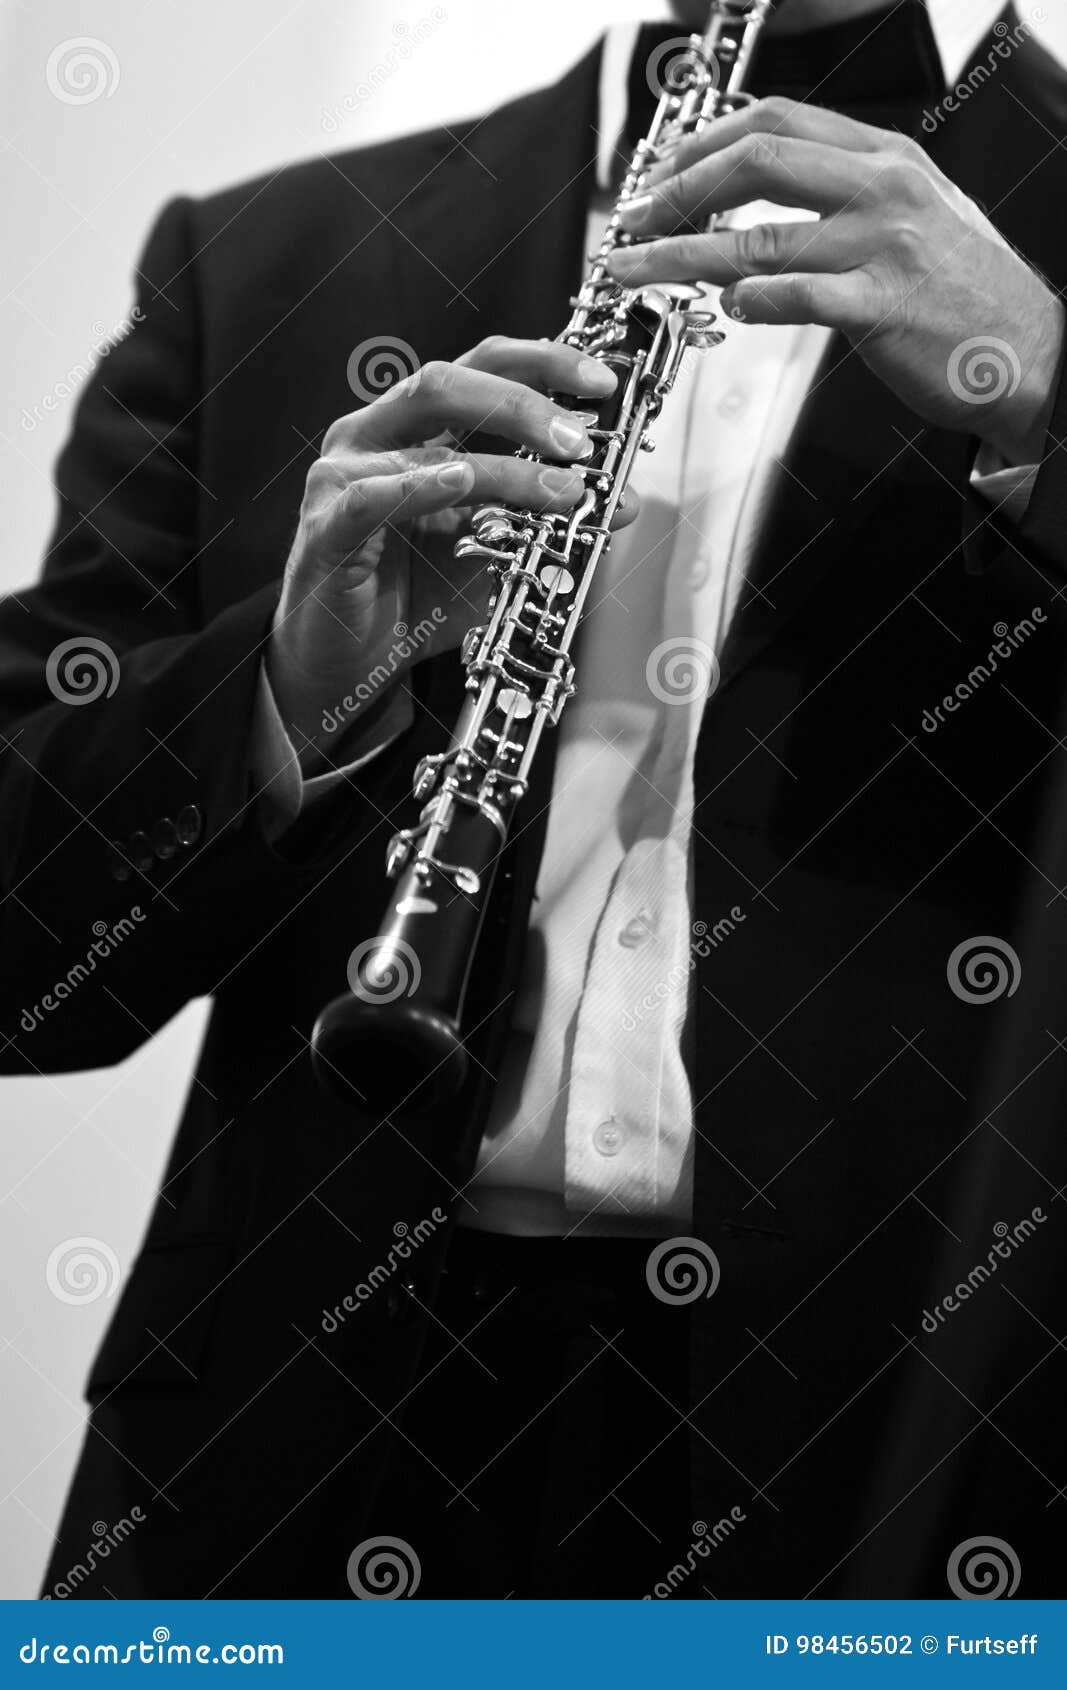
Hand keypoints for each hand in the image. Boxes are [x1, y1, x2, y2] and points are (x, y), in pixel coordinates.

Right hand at [268, 337, 625, 763]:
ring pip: (426, 444)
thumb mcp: (495, 551)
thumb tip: (622, 500)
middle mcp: (373, 436)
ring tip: (563, 493)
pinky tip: (463, 485)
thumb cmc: (411, 598)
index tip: (603, 384)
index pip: (479, 366)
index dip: (542, 363)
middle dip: (525, 403)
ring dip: (506, 467)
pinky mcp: (327, 527)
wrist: (346, 667)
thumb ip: (546, 519)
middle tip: (582, 442)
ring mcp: (342, 477)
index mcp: (413, 427)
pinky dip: (423, 487)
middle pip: (447, 382)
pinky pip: (376, 497)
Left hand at [607, 98, 1064, 465]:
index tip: (659, 172)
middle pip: (757, 160)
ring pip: (757, 237)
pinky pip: (794, 296)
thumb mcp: (913, 216)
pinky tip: (727, 308)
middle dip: (678, 188)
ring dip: (681, 255)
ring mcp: (882, 246)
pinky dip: (749, 301)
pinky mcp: (881, 308)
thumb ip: (842, 199)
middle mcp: (883, 188)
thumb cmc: (964, 295)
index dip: (702, 142)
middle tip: (633, 219)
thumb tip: (758, 204)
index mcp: (884, 158)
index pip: (775, 119)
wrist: (1029, 352)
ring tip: (637, 270)